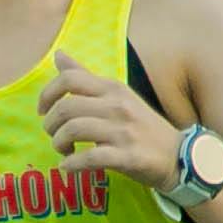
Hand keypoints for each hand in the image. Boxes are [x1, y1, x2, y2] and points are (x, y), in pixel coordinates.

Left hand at [38, 51, 181, 184]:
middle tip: (53, 135)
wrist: (179, 156)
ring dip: (59, 144)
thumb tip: (58, 55)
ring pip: (74, 130)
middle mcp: (118, 106)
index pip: (70, 78)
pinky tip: (69, 167)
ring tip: (63, 151)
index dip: (47, 94)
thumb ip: (86, 77)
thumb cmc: (142, 125)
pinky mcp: (128, 157)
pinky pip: (90, 158)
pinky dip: (72, 164)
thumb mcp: (117, 95)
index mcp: (113, 88)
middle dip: (51, 124)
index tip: (43, 111)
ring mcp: (124, 131)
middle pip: (66, 107)